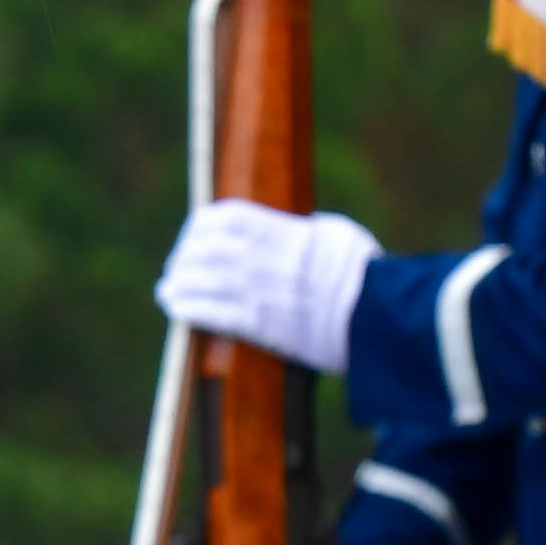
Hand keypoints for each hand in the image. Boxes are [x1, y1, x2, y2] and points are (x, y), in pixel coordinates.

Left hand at [155, 200, 377, 375]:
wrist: (378, 314)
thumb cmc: (364, 272)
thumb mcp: (336, 233)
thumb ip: (307, 228)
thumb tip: (298, 230)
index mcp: (280, 230)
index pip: (225, 218)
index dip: (202, 226)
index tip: (195, 235)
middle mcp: (261, 257)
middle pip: (204, 249)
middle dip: (185, 257)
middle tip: (176, 266)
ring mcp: (258, 291)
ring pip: (201, 281)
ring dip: (178, 283)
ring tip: (167, 290)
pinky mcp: (261, 326)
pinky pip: (213, 313)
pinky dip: (189, 308)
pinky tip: (176, 308)